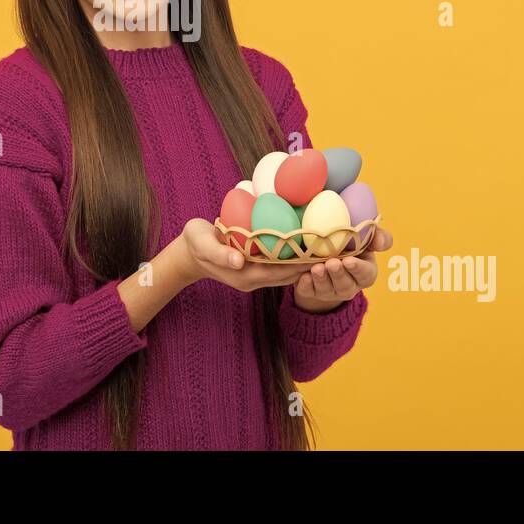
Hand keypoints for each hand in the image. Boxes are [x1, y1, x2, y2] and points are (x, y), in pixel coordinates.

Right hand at [177, 218, 316, 292]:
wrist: (186, 254)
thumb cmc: (194, 244)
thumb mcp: (203, 244)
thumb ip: (220, 253)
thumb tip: (239, 261)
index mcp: (244, 276)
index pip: (281, 272)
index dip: (302, 264)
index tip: (324, 255)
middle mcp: (253, 280)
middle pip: (288, 275)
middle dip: (311, 265)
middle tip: (336, 251)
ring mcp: (254, 276)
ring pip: (286, 273)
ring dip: (305, 263)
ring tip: (328, 250)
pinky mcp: (253, 270)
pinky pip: (278, 267)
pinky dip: (293, 259)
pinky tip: (306, 246)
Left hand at [291, 225, 392, 312]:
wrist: (320, 250)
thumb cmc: (348, 240)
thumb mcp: (364, 236)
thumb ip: (377, 236)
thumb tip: (379, 240)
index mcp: (365, 272)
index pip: (366, 274)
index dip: (358, 269)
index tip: (349, 260)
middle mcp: (349, 285)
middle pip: (346, 286)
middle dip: (338, 275)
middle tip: (332, 263)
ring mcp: (330, 291)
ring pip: (327, 291)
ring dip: (322, 279)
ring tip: (316, 268)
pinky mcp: (311, 292)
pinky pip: (308, 292)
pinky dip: (306, 285)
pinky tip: (304, 276)